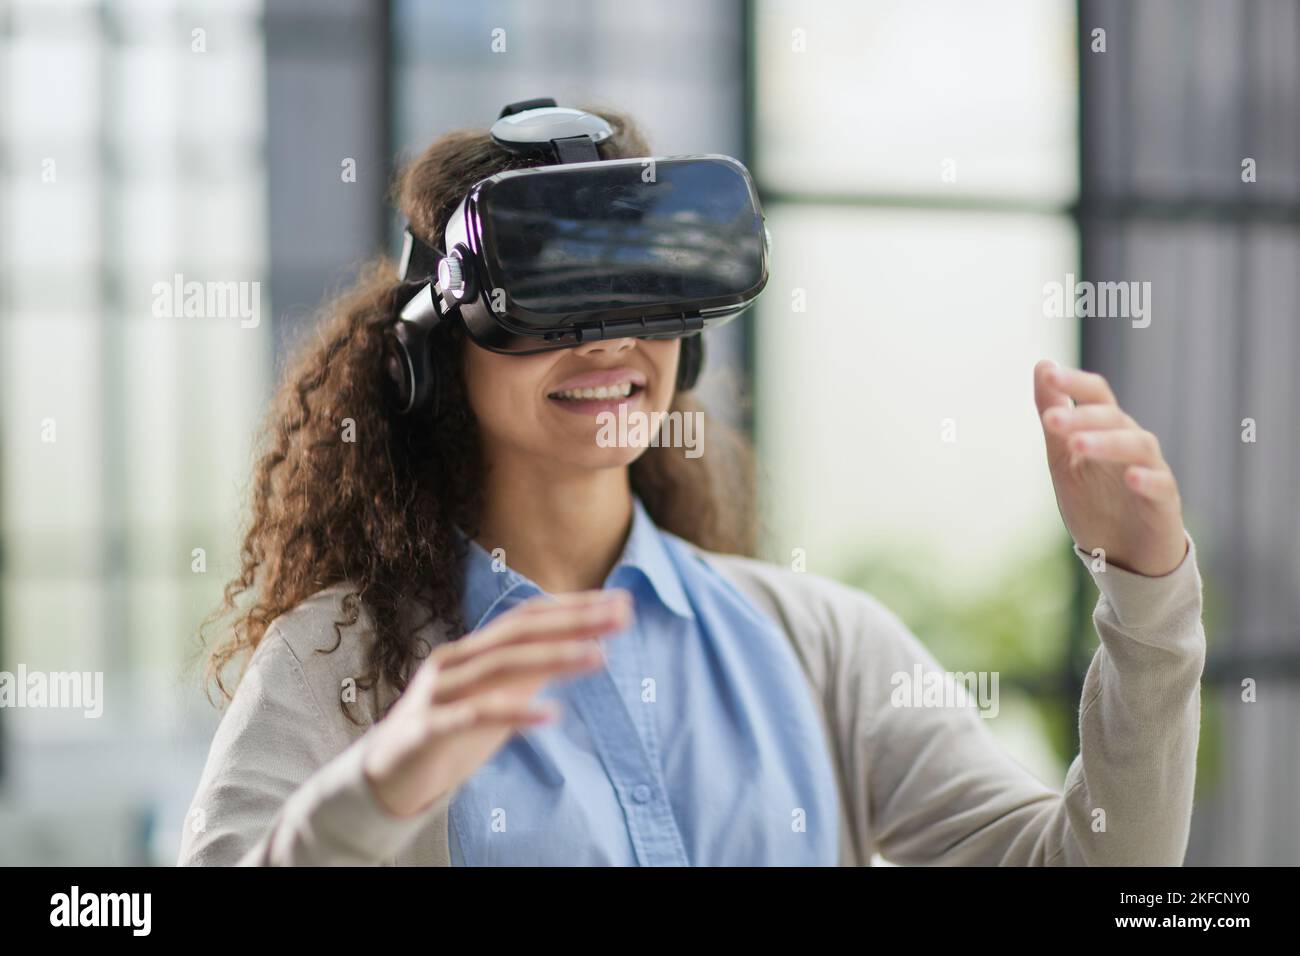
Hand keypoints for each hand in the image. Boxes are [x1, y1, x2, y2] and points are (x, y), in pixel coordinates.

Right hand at [361, 588, 631, 817]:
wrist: (388, 775)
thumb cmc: (450, 730)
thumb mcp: (497, 697)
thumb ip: (531, 674)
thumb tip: (583, 647)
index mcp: (474, 650)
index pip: (528, 618)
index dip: (573, 607)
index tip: (619, 603)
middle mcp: (457, 661)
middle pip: (520, 633)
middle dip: (573, 622)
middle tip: (621, 616)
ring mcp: (440, 692)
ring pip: (501, 666)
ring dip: (554, 658)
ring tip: (598, 657)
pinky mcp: (428, 728)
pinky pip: (475, 716)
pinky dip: (514, 713)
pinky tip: (551, 716)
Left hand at [1034, 360, 1187, 576]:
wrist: (1125, 557)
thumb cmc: (1095, 501)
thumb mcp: (1063, 458)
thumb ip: (1054, 415)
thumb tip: (1042, 365)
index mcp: (1107, 430)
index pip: (1096, 395)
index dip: (1074, 382)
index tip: (1049, 374)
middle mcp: (1132, 443)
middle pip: (1113, 418)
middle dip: (1081, 417)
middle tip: (1049, 420)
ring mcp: (1152, 471)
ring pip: (1137, 445)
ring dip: (1106, 443)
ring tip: (1077, 446)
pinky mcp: (1165, 503)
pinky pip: (1161, 486)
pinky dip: (1147, 479)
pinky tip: (1130, 478)